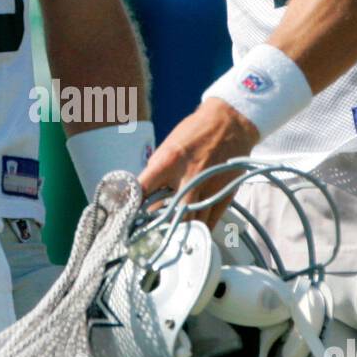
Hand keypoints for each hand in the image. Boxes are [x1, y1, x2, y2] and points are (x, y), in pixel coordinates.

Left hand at [138, 98, 259, 227]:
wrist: (230, 122)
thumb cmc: (195, 132)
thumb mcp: (168, 146)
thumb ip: (156, 171)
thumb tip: (143, 194)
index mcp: (169, 161)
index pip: (142, 189)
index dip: (130, 206)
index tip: (126, 216)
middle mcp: (189, 177)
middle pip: (169, 215)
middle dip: (157, 226)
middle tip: (151, 232)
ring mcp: (209, 188)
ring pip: (191, 224)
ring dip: (179, 232)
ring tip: (170, 234)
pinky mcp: (225, 195)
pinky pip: (209, 223)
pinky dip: (198, 230)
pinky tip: (190, 231)